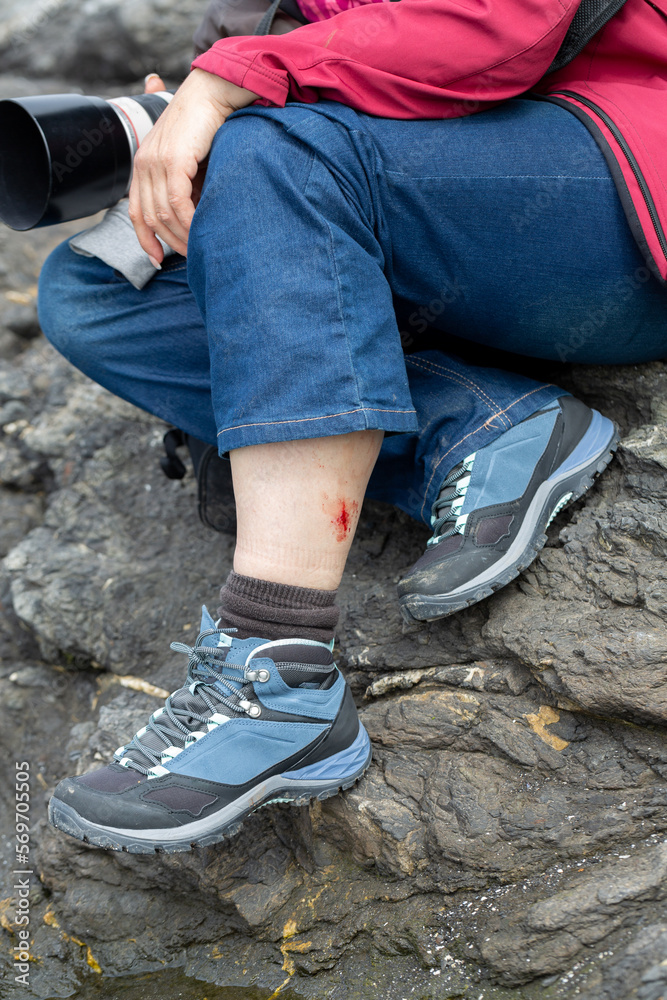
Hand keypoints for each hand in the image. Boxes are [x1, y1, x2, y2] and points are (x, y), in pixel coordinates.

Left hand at [129, 68, 257, 262]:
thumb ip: (185, 187)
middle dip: (169, 242)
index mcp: (143, 164)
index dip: (144, 239)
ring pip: (164, 214)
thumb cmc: (207, 126)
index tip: (157, 260)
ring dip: (182, 235)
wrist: (214, 92)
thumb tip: (192, 219)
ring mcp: (155, 161)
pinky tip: (201, 231)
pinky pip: (177, 203)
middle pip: (150, 217)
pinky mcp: (173, 160)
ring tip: (199, 246)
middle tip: (190, 256)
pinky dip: (189, 222)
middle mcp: (144, 163)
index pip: (136, 211)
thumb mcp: (189, 161)